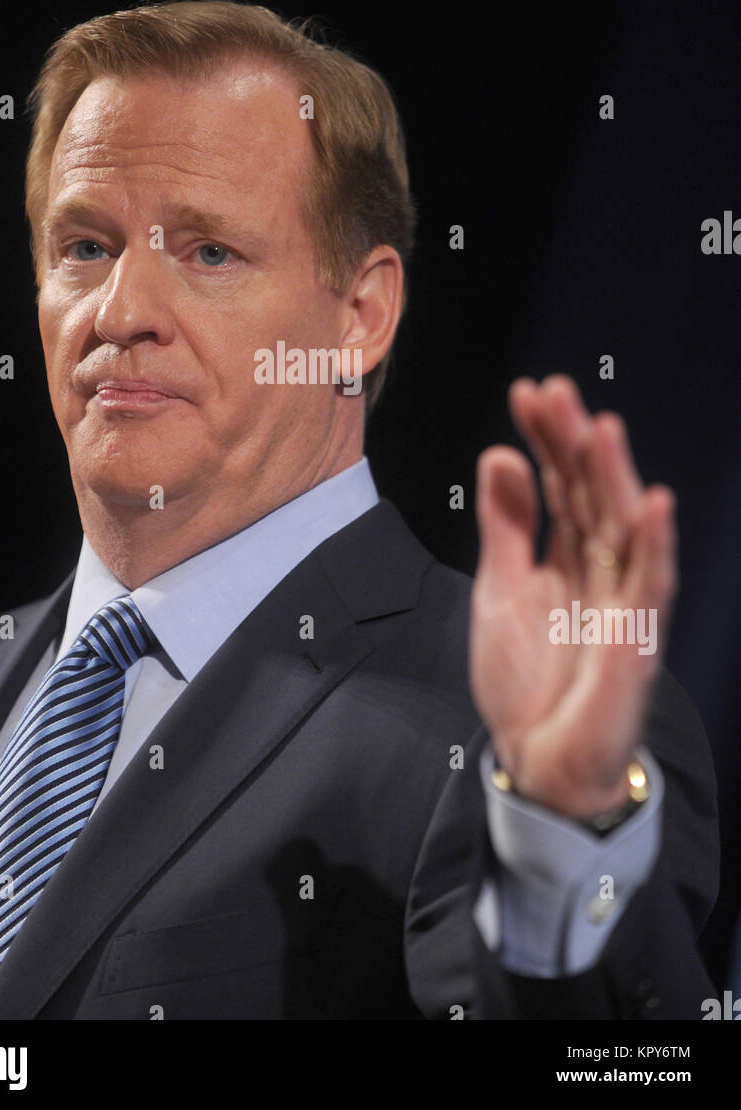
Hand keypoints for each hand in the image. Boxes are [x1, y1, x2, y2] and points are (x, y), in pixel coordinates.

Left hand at [469, 375, 676, 817]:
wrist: (537, 762)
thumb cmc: (526, 679)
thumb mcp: (502, 588)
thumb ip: (506, 526)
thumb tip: (501, 454)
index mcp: (569, 556)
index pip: (560, 484)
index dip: (547, 440)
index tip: (527, 392)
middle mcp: (601, 569)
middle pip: (592, 494)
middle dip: (575, 444)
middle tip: (555, 392)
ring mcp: (622, 602)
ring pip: (624, 528)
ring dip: (615, 478)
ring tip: (599, 427)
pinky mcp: (635, 640)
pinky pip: (650, 587)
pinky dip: (654, 545)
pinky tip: (652, 503)